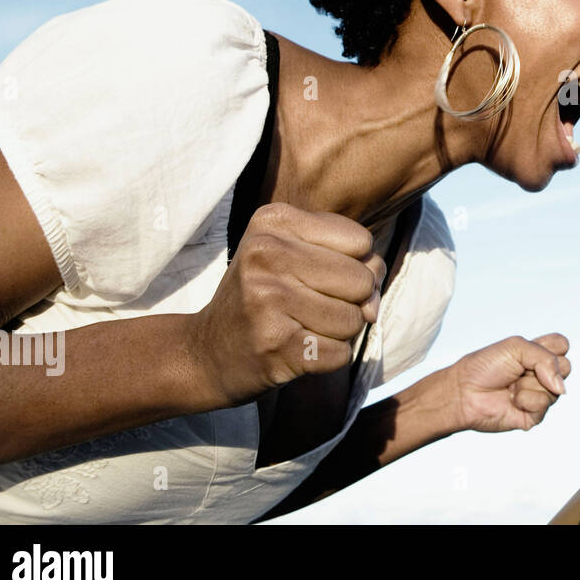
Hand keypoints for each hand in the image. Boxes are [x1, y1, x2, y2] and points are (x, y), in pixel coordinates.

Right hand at [186, 203, 386, 407]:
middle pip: (362, 280)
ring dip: (339, 332)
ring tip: (301, 326)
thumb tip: (372, 308)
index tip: (318, 276)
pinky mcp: (275, 344)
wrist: (207, 352)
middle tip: (310, 307)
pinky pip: (340, 353)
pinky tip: (296, 350)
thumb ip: (354, 264)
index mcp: (273, 221)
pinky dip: (328, 358)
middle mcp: (266, 254)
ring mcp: (267, 300)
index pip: (361, 241)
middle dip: (351, 301)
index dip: (356, 265)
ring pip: (354, 319)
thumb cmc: (267, 297)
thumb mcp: (299, 257)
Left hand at [450, 334, 571, 432]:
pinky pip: (544, 406)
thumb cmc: (486, 366)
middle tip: (519, 370)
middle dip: (542, 367)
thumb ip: (546, 360)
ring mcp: (539, 394)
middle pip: (566, 367)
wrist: (465, 391)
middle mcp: (542, 374)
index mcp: (538, 354)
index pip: (563, 345)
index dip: (551, 348)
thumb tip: (562, 388)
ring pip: (556, 388)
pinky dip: (527, 401)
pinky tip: (512, 401)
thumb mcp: (517, 347)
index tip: (528, 351)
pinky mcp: (534, 415)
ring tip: (511, 386)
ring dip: (529, 385)